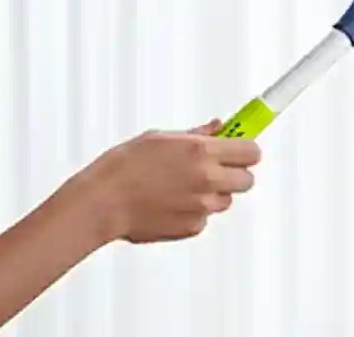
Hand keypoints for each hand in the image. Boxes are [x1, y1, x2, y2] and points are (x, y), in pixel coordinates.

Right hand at [73, 120, 261, 243]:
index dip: (246, 152)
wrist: (100, 202)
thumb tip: (219, 126)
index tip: (239, 152)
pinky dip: (193, 212)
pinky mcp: (193, 227)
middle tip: (214, 171)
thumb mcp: (161, 138)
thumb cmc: (125, 166)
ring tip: (181, 189)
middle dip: (234, 175)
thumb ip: (197, 134)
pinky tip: (169, 205)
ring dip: (213, 195)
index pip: (252, 152)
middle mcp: (208, 178)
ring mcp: (202, 206)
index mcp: (203, 151)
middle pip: (248, 180)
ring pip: (226, 200)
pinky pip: (205, 218)